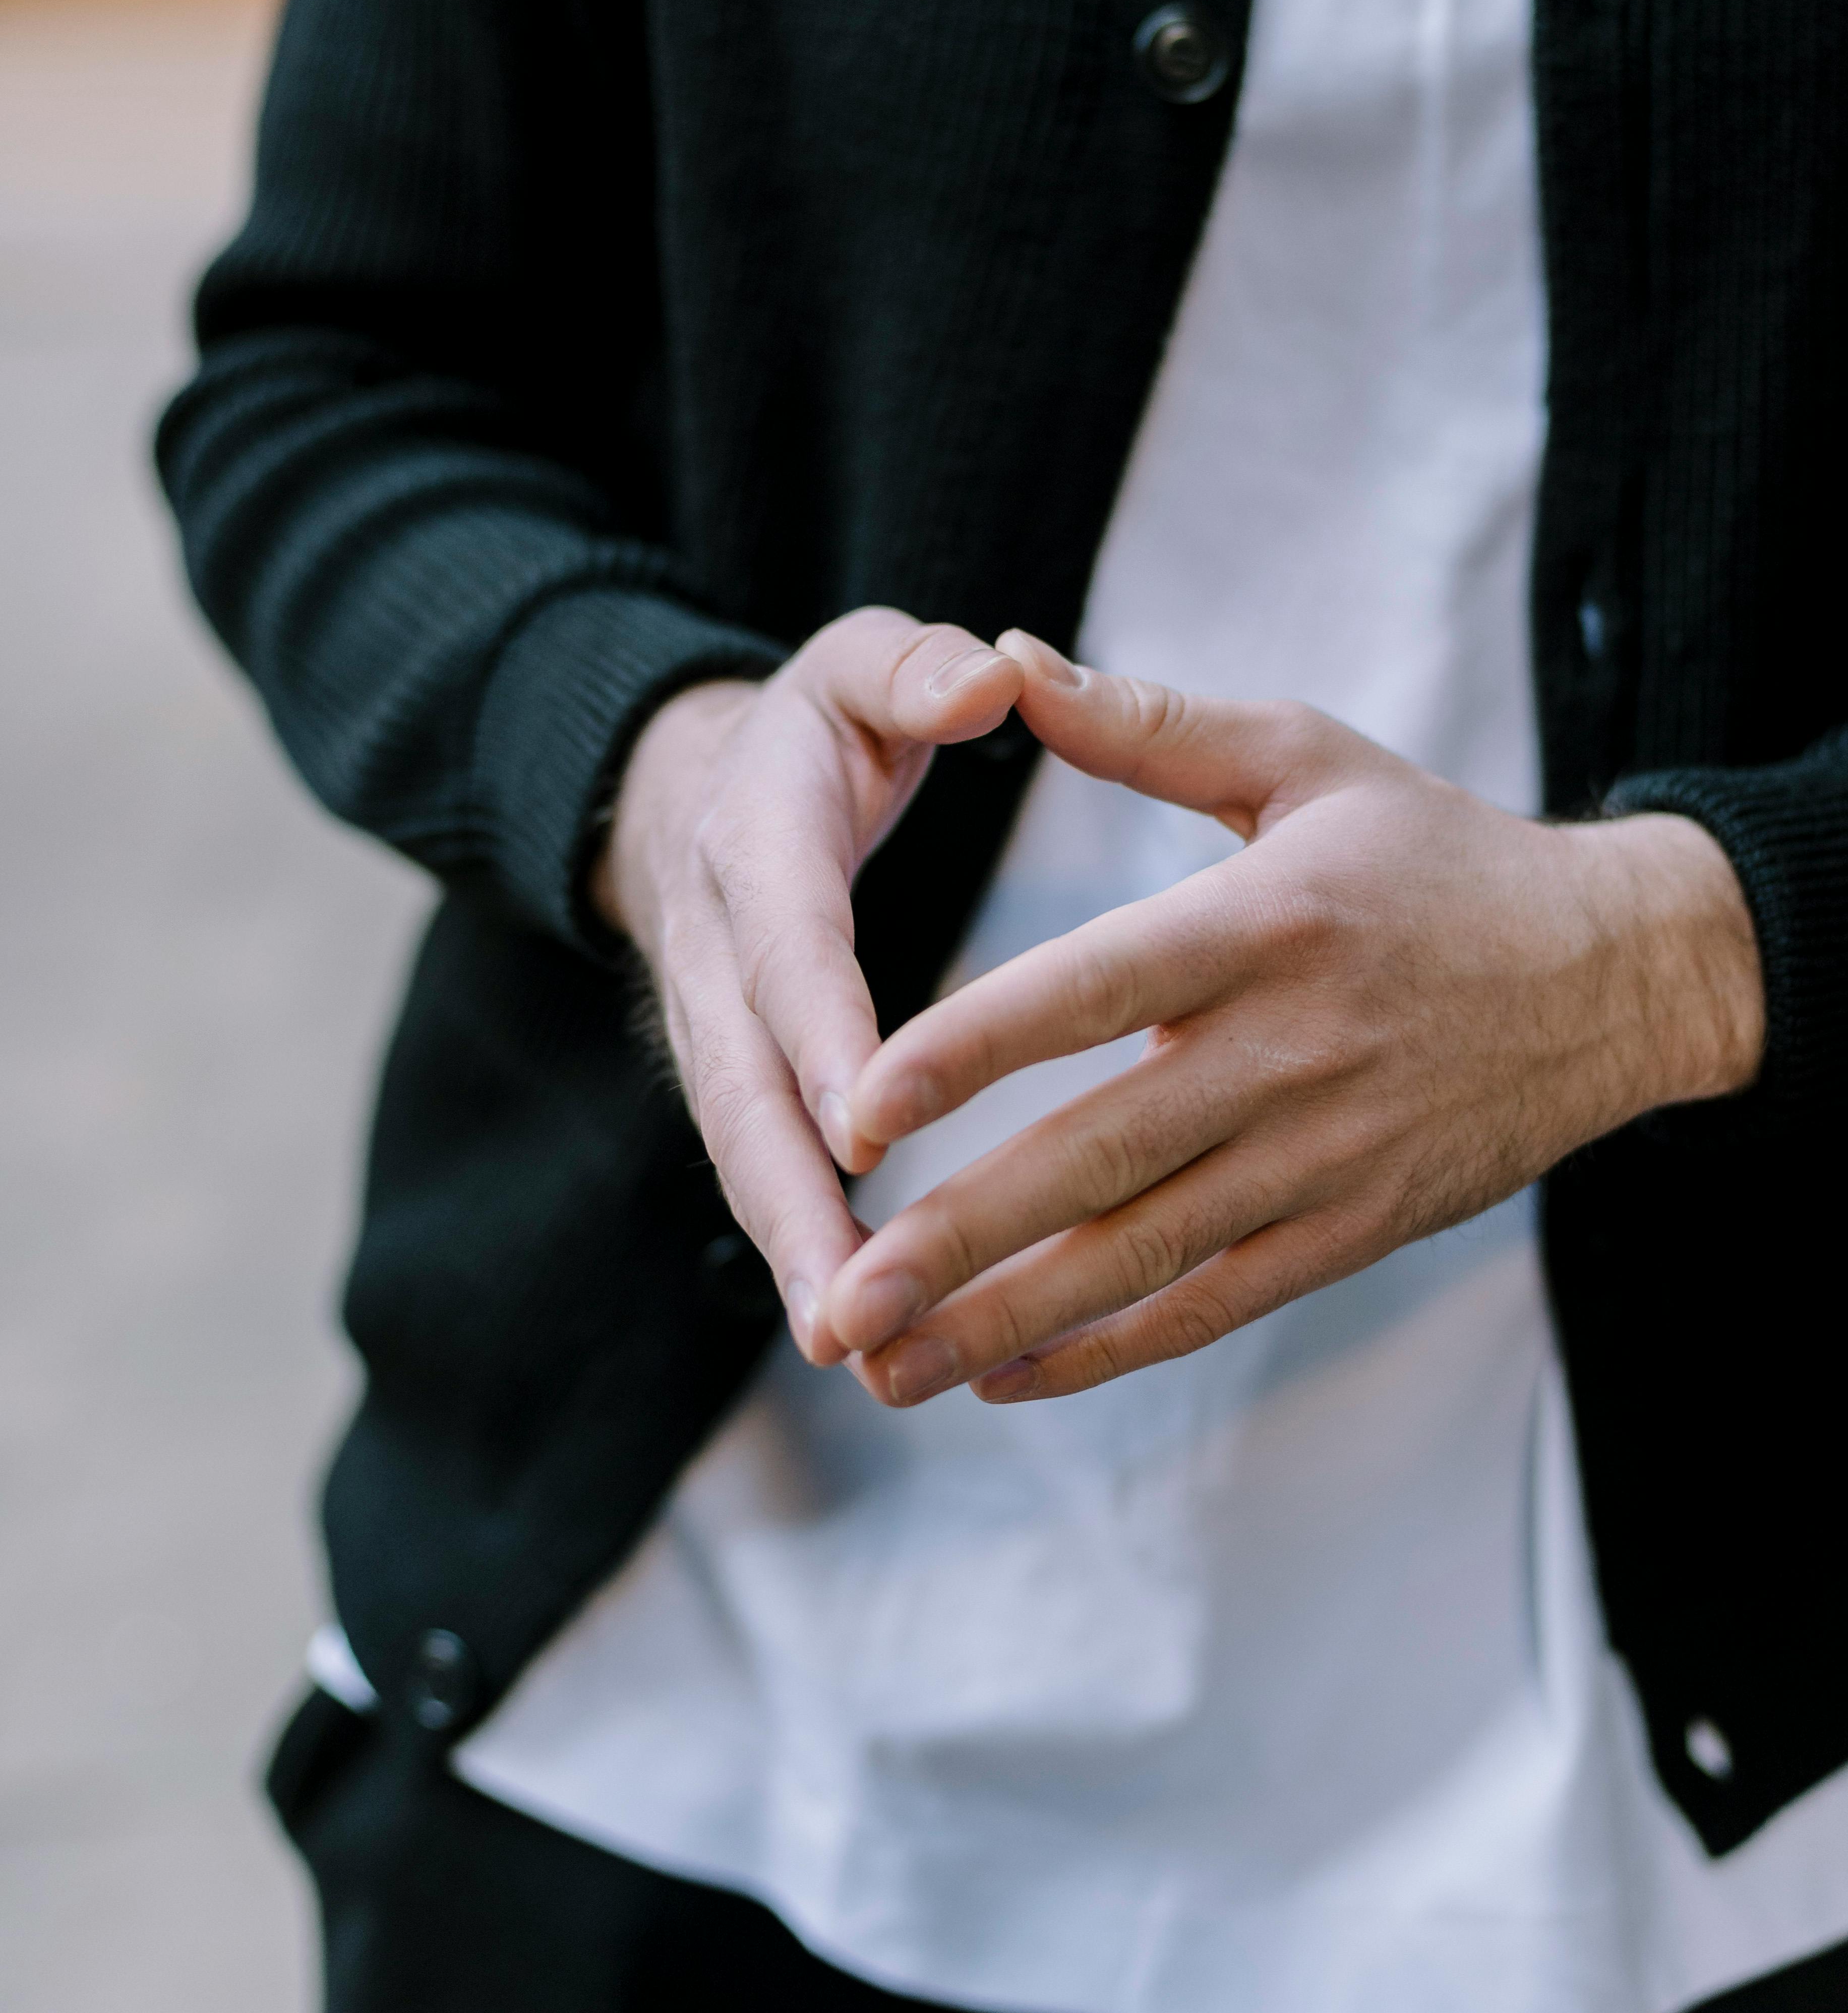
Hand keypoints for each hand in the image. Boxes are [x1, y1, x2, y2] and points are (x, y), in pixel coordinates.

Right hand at [594, 607, 1021, 1362]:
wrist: (690, 784)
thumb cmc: (816, 728)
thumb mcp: (860, 664)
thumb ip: (918, 667)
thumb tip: (991, 679)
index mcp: (758, 840)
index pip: (788, 944)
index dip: (818, 1031)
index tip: (862, 1125)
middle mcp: (719, 946)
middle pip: (744, 1083)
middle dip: (789, 1199)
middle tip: (843, 1304)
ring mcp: (713, 1024)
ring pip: (743, 1149)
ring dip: (791, 1252)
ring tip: (853, 1348)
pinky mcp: (733, 1078)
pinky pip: (760, 1169)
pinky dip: (800, 1251)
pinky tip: (857, 1334)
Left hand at [821, 634, 1764, 1404]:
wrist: (1617, 975)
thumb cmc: (1439, 856)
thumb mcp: (1309, 756)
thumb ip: (1149, 724)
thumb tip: (1005, 660)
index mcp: (1263, 924)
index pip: (1092, 990)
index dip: (972, 1049)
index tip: (860, 1106)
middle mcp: (1289, 1052)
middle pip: (1099, 1157)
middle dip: (959, 1236)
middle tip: (835, 1293)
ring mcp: (1324, 1155)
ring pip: (1141, 1255)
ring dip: (1004, 1318)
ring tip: (880, 1362)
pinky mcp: (1353, 1228)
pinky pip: (1213, 1304)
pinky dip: (1105, 1348)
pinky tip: (1001, 1377)